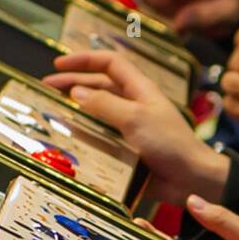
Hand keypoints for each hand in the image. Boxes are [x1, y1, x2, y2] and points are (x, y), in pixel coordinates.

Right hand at [43, 50, 228, 204]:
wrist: (192, 179)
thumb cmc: (169, 143)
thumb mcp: (135, 118)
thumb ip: (105, 104)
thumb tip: (76, 92)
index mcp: (139, 89)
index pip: (109, 63)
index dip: (84, 60)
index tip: (58, 64)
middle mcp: (134, 103)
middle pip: (99, 85)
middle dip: (73, 83)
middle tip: (46, 88)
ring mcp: (131, 126)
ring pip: (98, 111)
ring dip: (76, 109)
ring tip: (52, 111)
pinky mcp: (128, 147)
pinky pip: (102, 136)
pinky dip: (85, 135)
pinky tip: (70, 140)